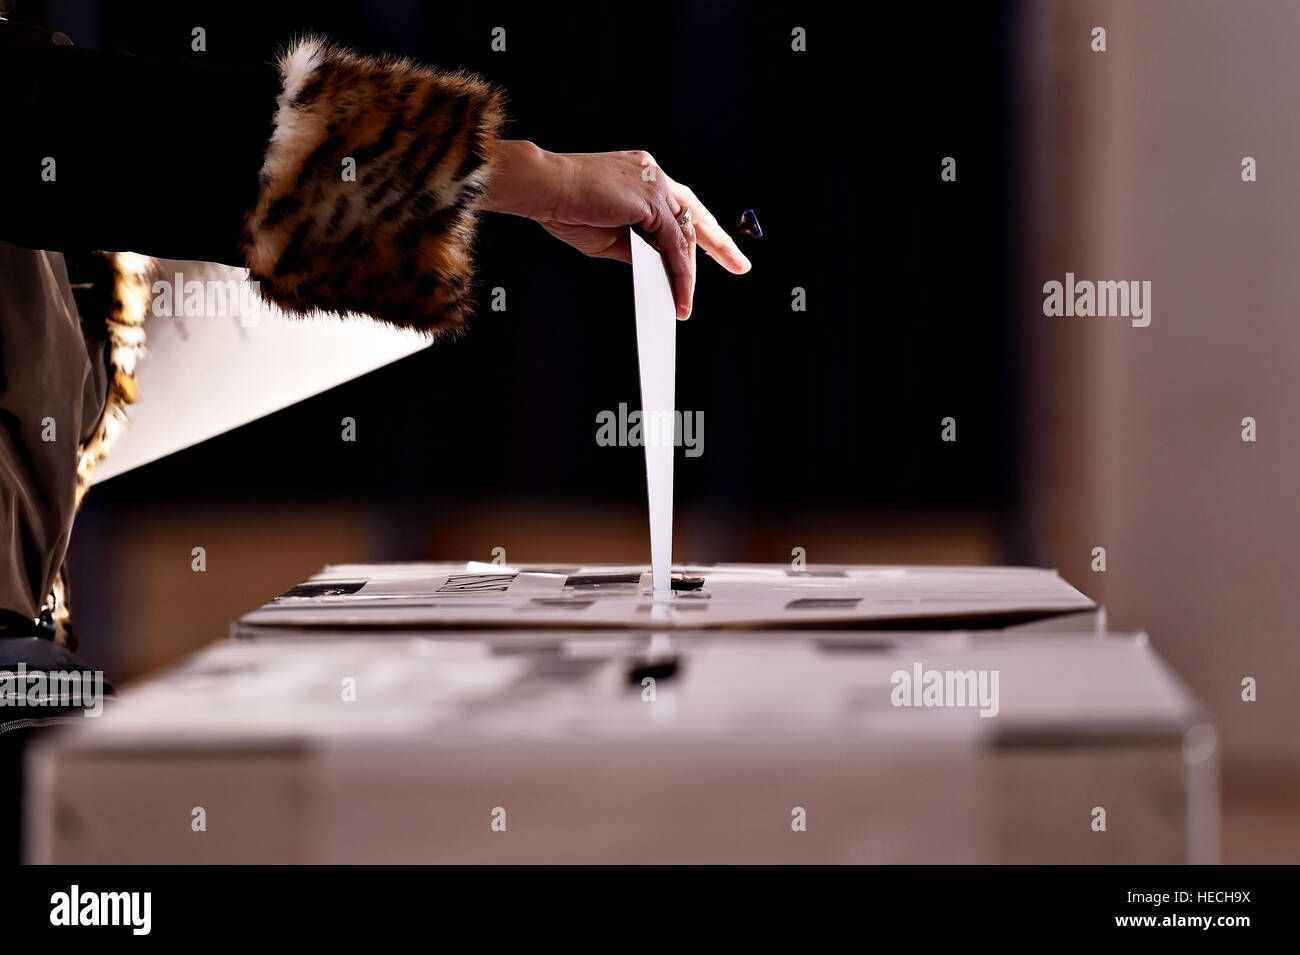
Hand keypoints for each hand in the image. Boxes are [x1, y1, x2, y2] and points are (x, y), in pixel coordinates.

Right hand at [481, 140, 750, 318]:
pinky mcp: (649, 200)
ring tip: (685, 304)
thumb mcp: (609, 237)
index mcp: (644, 175)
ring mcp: (654, 184)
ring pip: (684, 235)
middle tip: (740, 265)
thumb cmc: (564, 208)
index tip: (719, 247)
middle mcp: (654, 174)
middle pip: (694, 215)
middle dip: (720, 244)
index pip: (681, 205)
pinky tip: (678, 295)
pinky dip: (678, 273)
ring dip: (687, 273)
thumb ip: (638, 249)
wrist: (542, 188)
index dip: (700, 229)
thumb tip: (659, 270)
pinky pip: (673, 245)